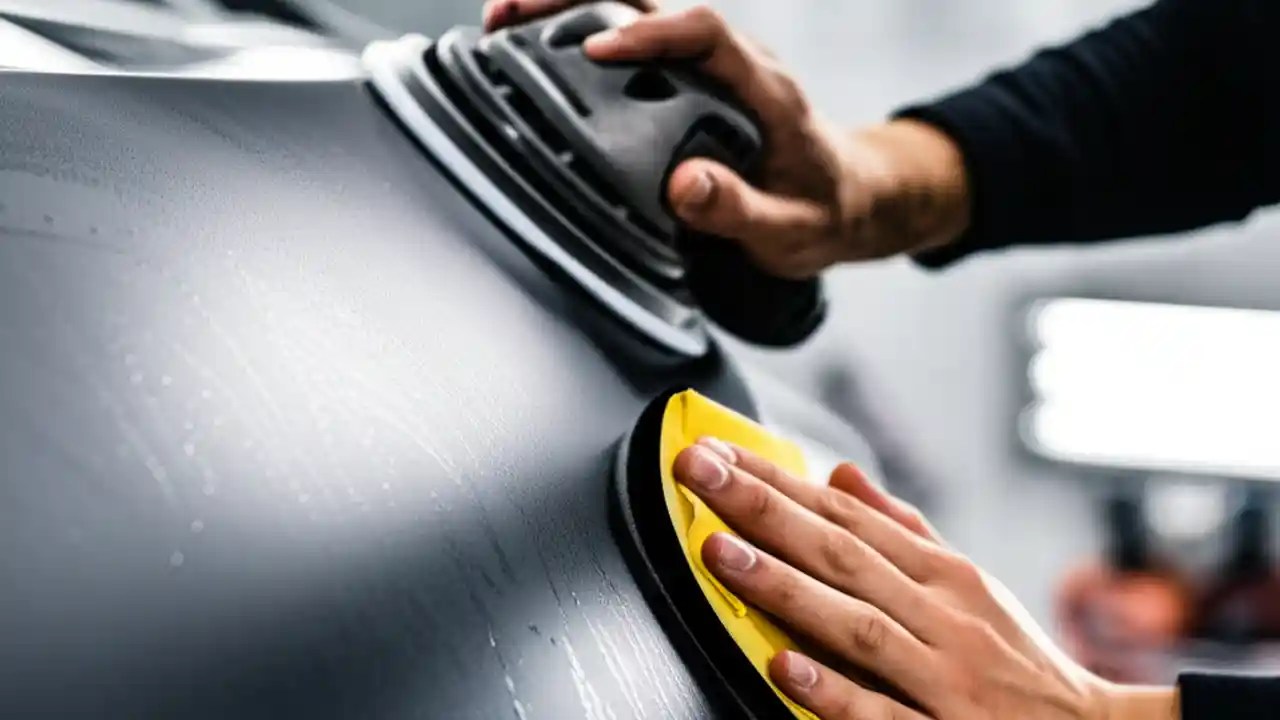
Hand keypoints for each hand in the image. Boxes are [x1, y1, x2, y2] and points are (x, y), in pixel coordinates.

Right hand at [484, 2, 971, 277]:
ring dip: (567, 4)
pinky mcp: (686, 77)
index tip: (596, 53)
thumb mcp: (790, 230)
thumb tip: (682, 184)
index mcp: (766, 90)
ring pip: (633, 8)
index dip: (650, 34)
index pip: (706, 34)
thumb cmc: (821, 211)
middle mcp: (734, 62)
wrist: (846, 196)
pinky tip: (530, 46)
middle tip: (510, 14)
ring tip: (500, 22)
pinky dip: (576, 31)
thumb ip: (740, 210)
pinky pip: (629, 36)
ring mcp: (707, 65)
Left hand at [672, 438, 1178, 719]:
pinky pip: (883, 714)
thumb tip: (839, 472)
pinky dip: (834, 690)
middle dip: (764, 509)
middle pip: (842, 554)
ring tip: (720, 552)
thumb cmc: (1017, 657)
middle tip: (700, 473)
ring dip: (784, 587)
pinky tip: (784, 666)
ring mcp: (944, 677)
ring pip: (856, 625)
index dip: (778, 481)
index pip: (847, 515)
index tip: (719, 453)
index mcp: (943, 574)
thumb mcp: (968, 583)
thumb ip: (901, 530)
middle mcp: (943, 617)